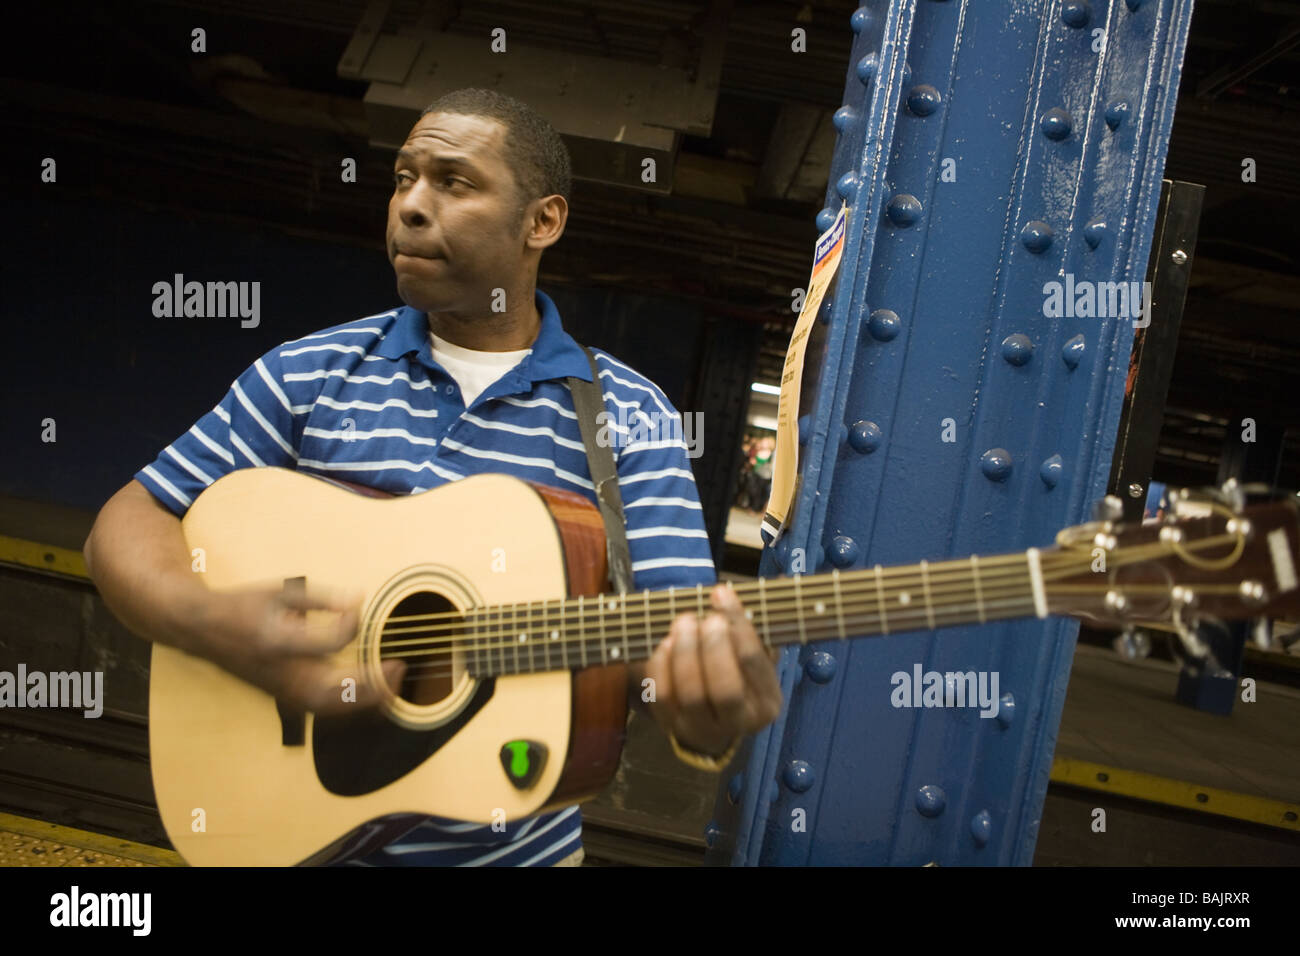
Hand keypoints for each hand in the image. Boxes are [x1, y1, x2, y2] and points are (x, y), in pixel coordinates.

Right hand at [189, 585, 404, 713]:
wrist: (203, 629)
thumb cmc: (244, 605)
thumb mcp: (281, 590)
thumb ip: (322, 597)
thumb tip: (359, 599)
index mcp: (278, 643)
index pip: (330, 643)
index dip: (352, 624)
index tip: (358, 607)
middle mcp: (280, 673)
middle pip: (333, 693)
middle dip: (370, 685)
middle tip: (398, 666)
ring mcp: (281, 689)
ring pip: (329, 707)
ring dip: (365, 700)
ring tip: (392, 682)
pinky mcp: (284, 695)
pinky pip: (322, 708)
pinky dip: (350, 704)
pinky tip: (373, 690)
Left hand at [643, 583, 782, 757]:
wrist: (713, 721)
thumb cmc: (737, 676)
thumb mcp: (755, 657)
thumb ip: (751, 627)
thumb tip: (741, 590)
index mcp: (767, 701)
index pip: (754, 661)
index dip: (738, 625)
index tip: (721, 594)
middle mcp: (740, 721)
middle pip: (725, 688)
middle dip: (712, 646)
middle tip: (703, 618)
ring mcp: (703, 729)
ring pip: (691, 694)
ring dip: (685, 652)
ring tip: (684, 622)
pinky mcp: (672, 726)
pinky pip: (662, 696)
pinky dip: (662, 665)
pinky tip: (667, 642)